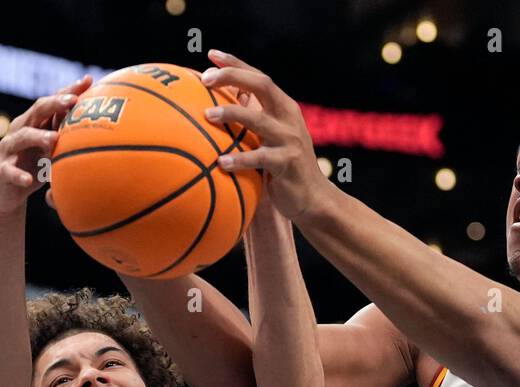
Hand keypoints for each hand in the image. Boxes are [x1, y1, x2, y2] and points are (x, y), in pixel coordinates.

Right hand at [0, 74, 93, 216]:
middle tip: (72, 101)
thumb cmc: (35, 168)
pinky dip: (18, 175)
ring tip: (54, 139)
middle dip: (54, 104)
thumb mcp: (54, 152)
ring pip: (20, 138)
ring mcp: (8, 150)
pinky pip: (8, 171)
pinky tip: (29, 180)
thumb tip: (108, 133)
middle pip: (36, 111)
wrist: (6, 194)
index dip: (68, 91)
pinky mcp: (0, 171)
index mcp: (35, 124)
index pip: (52, 102)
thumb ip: (71, 140)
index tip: (88, 81)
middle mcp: (20, 131)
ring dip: (37, 137)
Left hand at [200, 50, 329, 220]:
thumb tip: (216, 111)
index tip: (211, 54)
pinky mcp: (287, 163)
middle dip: (233, 76)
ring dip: (231, 113)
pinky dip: (239, 159)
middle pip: (262, 85)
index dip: (236, 64)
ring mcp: (290, 139)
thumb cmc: (284, 171)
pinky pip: (259, 158)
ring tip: (207, 115)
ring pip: (258, 119)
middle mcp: (289, 118)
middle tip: (206, 78)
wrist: (314, 199)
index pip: (259, 77)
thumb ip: (253, 125)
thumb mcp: (271, 142)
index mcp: (284, 108)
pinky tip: (220, 162)